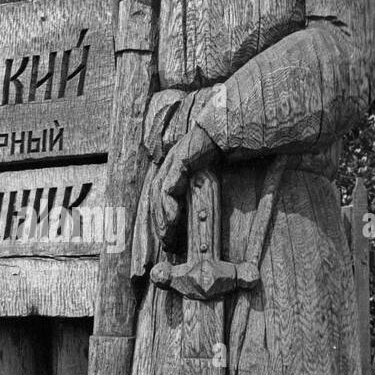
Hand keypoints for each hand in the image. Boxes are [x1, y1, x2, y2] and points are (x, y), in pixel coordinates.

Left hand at [149, 123, 218, 248]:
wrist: (219, 132)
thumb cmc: (211, 154)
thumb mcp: (200, 176)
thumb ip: (191, 190)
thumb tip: (189, 215)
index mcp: (168, 172)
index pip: (157, 199)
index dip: (159, 219)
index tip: (166, 238)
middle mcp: (166, 167)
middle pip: (155, 199)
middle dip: (159, 222)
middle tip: (166, 242)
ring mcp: (171, 163)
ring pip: (159, 194)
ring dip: (163, 216)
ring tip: (169, 233)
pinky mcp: (180, 160)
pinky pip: (171, 183)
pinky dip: (169, 201)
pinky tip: (173, 216)